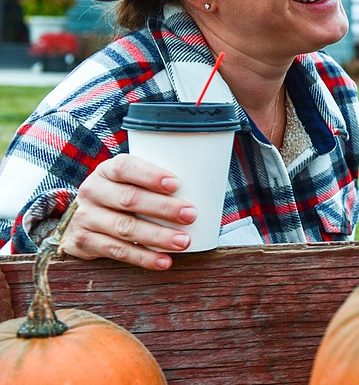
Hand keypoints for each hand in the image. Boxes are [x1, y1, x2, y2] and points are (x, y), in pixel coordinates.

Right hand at [59, 154, 195, 269]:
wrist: (80, 219)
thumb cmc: (120, 195)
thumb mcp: (130, 181)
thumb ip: (156, 182)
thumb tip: (207, 186)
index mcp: (107, 170)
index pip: (126, 167)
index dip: (150, 175)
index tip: (176, 184)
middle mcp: (92, 191)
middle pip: (129, 198)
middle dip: (163, 208)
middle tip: (191, 215)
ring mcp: (86, 217)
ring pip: (125, 227)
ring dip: (158, 236)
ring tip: (183, 241)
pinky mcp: (84, 242)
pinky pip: (117, 251)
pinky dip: (144, 258)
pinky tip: (164, 261)